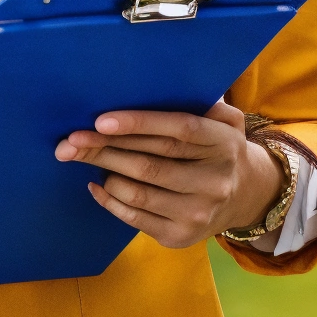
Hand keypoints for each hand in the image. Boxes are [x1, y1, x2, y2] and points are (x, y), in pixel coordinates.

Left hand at [54, 100, 280, 249]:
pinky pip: (134, 217)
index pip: (179, 131)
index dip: (138, 124)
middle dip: (104, 149)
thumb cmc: (218, 148)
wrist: (246, 197)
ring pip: (137, 192)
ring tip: (81, 155)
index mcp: (224, 144)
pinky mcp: (180, 236)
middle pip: (149, 164)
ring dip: (104, 171)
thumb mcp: (225, 121)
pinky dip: (108, 200)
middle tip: (70, 139)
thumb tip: (167, 80)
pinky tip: (95, 184)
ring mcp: (198, 212)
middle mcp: (214, 181)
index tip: (100, 120)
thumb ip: (204, 101)